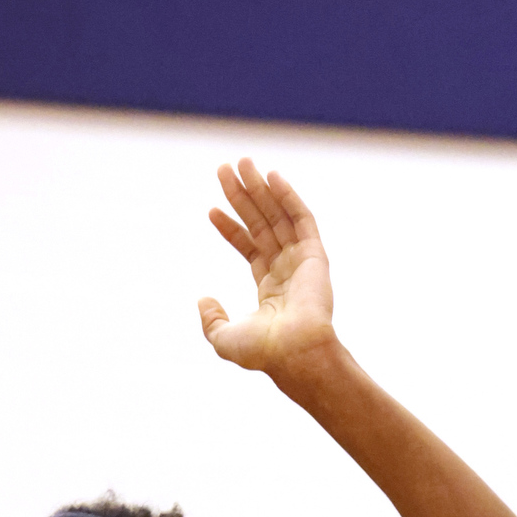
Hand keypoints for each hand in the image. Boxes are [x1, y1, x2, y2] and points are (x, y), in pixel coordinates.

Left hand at [198, 159, 338, 378]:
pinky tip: (271, 177)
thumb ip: (211, 319)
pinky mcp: (315, 254)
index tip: (211, 209)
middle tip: (225, 169)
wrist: (293, 354)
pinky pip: (301, 218)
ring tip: (242, 163)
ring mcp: (302, 260)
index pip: (249, 247)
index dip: (230, 227)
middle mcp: (287, 269)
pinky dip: (287, 196)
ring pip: (278, 215)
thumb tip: (202, 299)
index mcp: (270, 287)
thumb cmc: (262, 353)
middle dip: (243, 196)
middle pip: (261, 223)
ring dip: (260, 188)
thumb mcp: (224, 338)